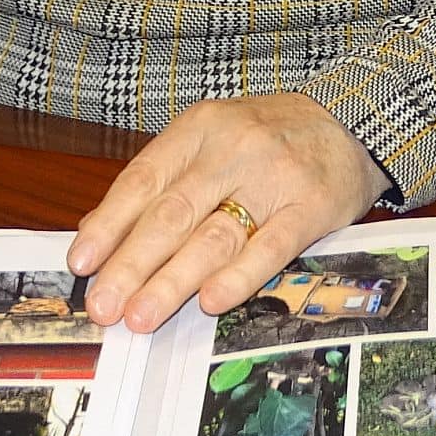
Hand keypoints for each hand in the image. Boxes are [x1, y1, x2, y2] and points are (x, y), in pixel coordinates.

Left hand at [67, 92, 385, 333]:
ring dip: (172, 281)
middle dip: (131, 264)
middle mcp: (233, 148)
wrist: (353, 119)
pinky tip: (210, 302)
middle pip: (172, 213)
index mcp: (200, 128)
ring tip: (141, 316)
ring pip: (214, 235)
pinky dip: (237, 277)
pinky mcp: (311, 206)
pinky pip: (269, 247)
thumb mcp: (213, 138)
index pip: (144, 179)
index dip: (110, 223)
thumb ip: (165, 179)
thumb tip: (103, 233)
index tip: (82, 263)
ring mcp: (274, 177)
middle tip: (104, 306)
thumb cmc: (269, 137)